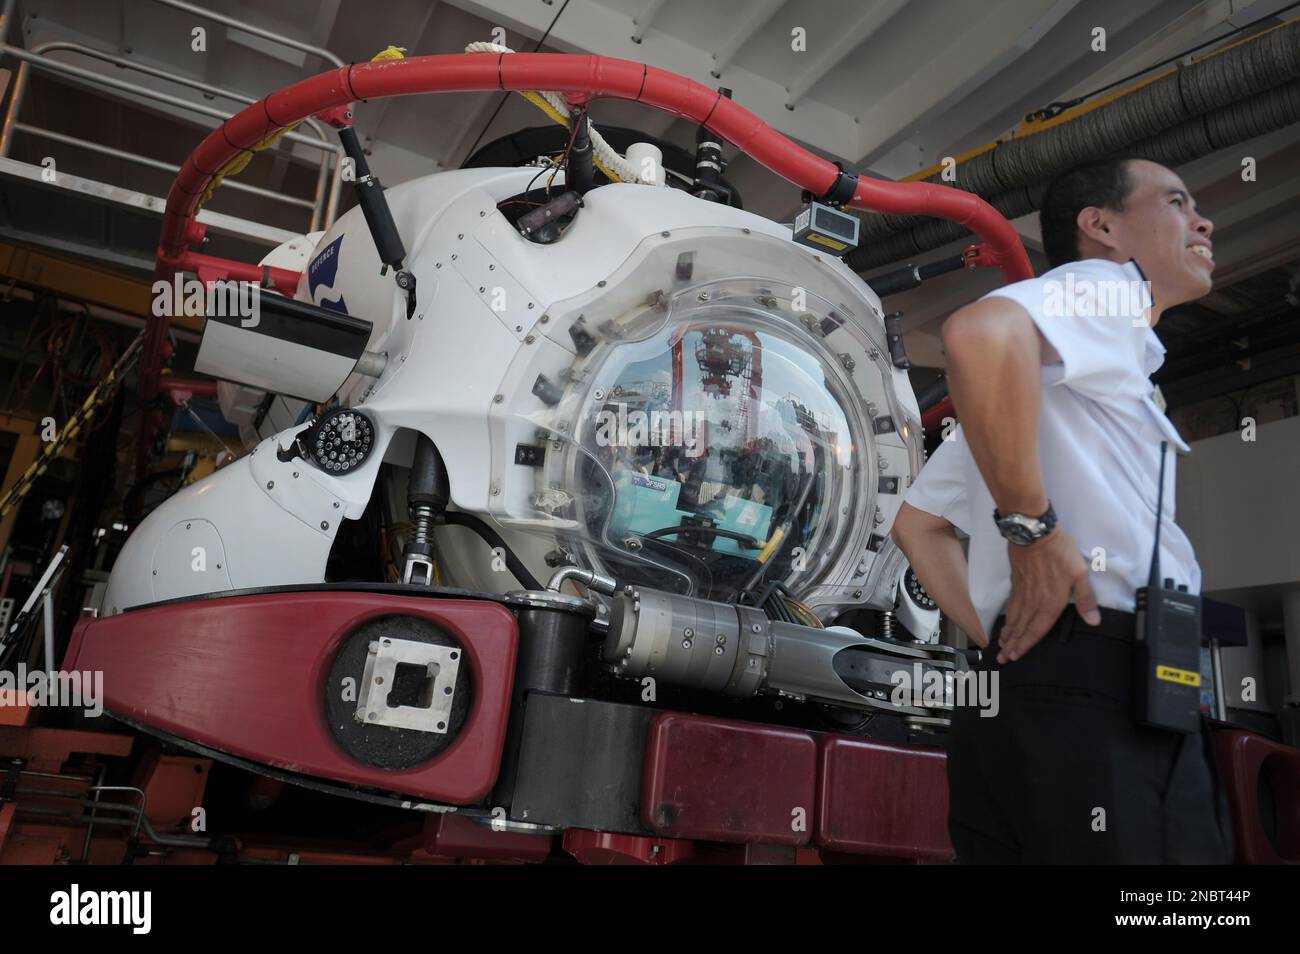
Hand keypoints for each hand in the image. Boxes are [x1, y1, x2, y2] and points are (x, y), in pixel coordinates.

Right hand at [996, 528, 1099, 663]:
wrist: (1034, 534)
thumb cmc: (1059, 553)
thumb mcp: (1079, 574)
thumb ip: (1086, 599)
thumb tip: (1094, 621)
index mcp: (1050, 603)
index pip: (1036, 630)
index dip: (1026, 645)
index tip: (1016, 656)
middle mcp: (1033, 602)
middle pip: (1021, 628)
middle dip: (1012, 645)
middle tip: (1003, 658)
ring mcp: (1022, 592)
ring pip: (1013, 618)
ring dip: (1007, 633)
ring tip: (1001, 644)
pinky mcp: (1015, 582)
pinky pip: (1010, 606)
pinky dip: (1006, 617)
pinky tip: (1005, 621)